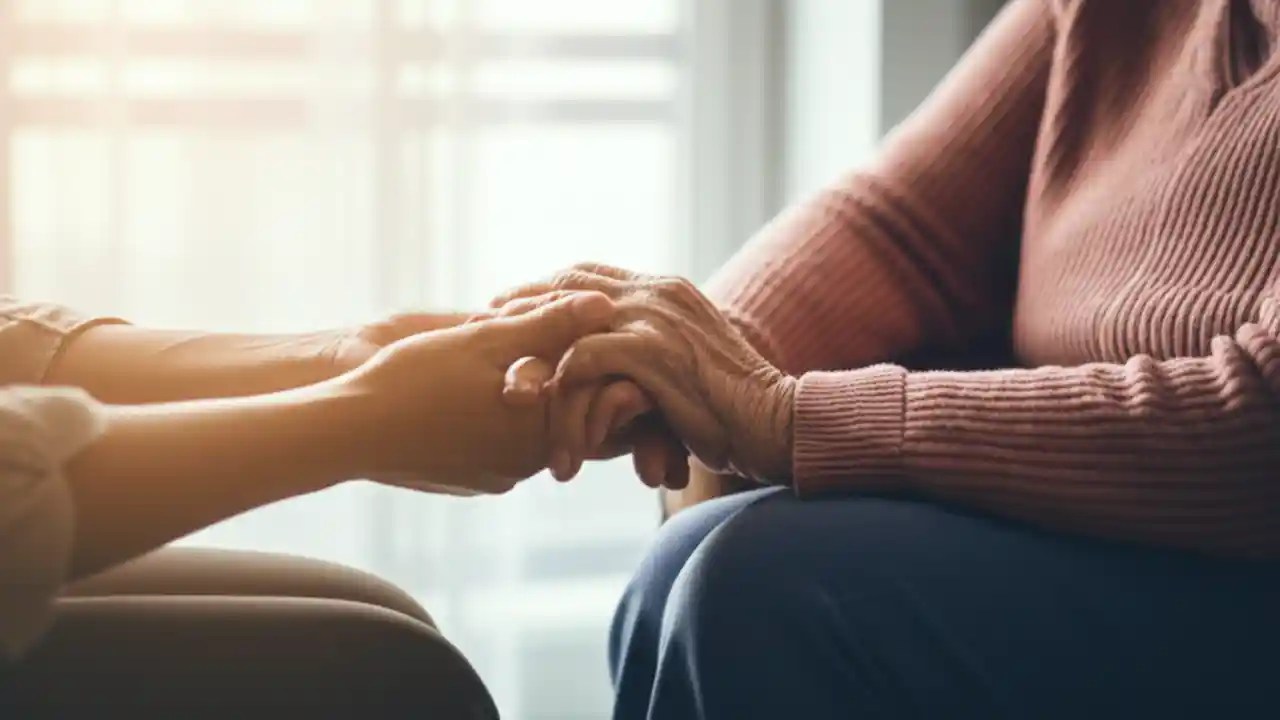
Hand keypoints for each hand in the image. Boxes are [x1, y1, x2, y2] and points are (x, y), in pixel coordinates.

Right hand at [334, 292, 614, 493]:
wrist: (348, 432)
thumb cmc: (415, 379)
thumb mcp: (486, 340)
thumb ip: (550, 323)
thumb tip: (607, 305)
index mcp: (545, 428)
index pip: (589, 384)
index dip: (574, 345)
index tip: (546, 322)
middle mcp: (531, 462)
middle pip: (559, 406)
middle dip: (547, 368)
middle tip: (507, 336)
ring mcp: (501, 477)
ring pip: (528, 425)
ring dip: (519, 394)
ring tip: (480, 360)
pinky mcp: (473, 482)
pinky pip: (499, 444)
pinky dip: (491, 419)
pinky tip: (459, 393)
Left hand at [493, 263, 796, 483]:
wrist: (779, 424)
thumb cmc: (733, 409)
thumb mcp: (685, 368)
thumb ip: (647, 354)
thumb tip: (607, 374)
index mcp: (664, 290)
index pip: (585, 274)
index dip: (540, 290)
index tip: (502, 310)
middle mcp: (657, 293)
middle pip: (565, 287)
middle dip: (520, 314)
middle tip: (481, 336)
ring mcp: (655, 318)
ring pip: (568, 327)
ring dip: (535, 366)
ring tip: (512, 400)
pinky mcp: (655, 352)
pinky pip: (585, 363)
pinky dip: (564, 397)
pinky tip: (558, 434)